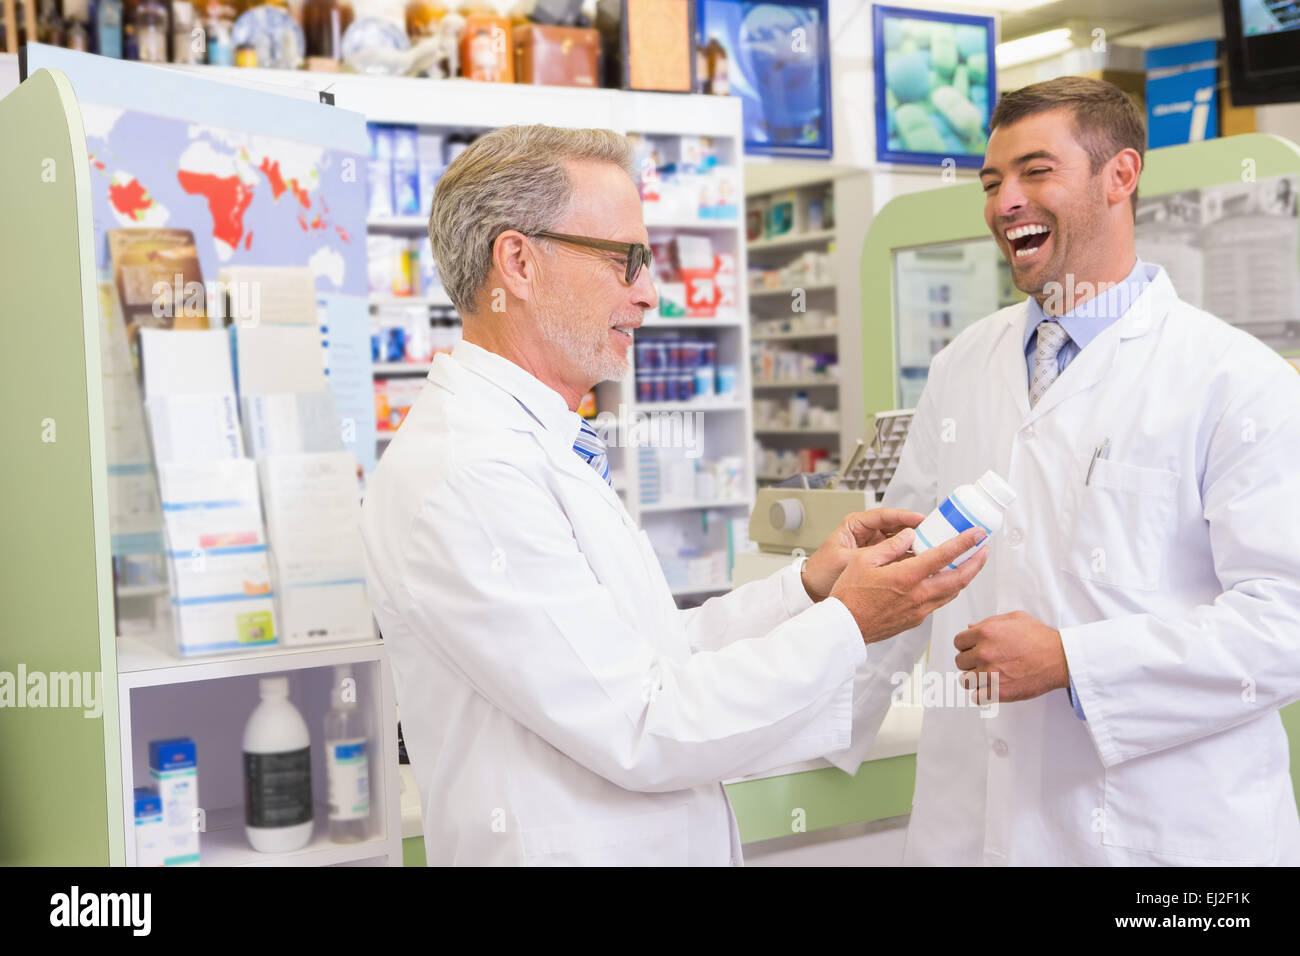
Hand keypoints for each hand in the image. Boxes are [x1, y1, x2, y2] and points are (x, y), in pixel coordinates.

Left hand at [801, 507, 926, 601]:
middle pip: (896, 526)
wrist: (812, 590)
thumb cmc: (821, 571)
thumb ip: (873, 552)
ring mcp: (873, 546)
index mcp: (856, 525)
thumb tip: (898, 544)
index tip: (921, 519)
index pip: (884, 515)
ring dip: (914, 543)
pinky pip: (897, 555)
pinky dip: (909, 558)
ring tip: (932, 546)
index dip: (904, 516)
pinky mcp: (878, 561)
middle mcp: (867, 533)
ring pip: (899, 540)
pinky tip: (921, 561)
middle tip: (933, 532)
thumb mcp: (847, 560)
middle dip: (914, 529)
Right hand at [829, 526, 989, 643]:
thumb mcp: (863, 561)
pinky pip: (939, 602)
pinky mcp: (916, 620)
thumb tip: (910, 535)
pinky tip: (945, 581)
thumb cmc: (849, 595)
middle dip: (976, 563)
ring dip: (966, 577)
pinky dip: (949, 590)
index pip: (944, 556)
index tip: (977, 533)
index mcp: (906, 577)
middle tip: (983, 549)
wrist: (845, 627)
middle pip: (959, 579)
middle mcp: (918, 595)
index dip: (964, 543)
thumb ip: (891, 546)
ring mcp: (919, 610)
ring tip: (970, 564)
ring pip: (953, 593)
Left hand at [953, 611, 1067, 703]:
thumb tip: (970, 628)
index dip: (966, 646)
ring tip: (984, 677)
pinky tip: (989, 689)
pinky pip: (977, 697)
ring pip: (965, 680)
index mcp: (985, 633)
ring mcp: (991, 674)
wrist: (1060, 658)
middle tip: (982, 663)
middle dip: (969, 662)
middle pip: (960, 662)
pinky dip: (981, 694)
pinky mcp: (1000, 691)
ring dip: (973, 679)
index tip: (973, 649)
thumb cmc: (1040, 638)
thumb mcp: (1015, 619)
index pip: (958, 642)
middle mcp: (984, 653)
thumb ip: (989, 622)